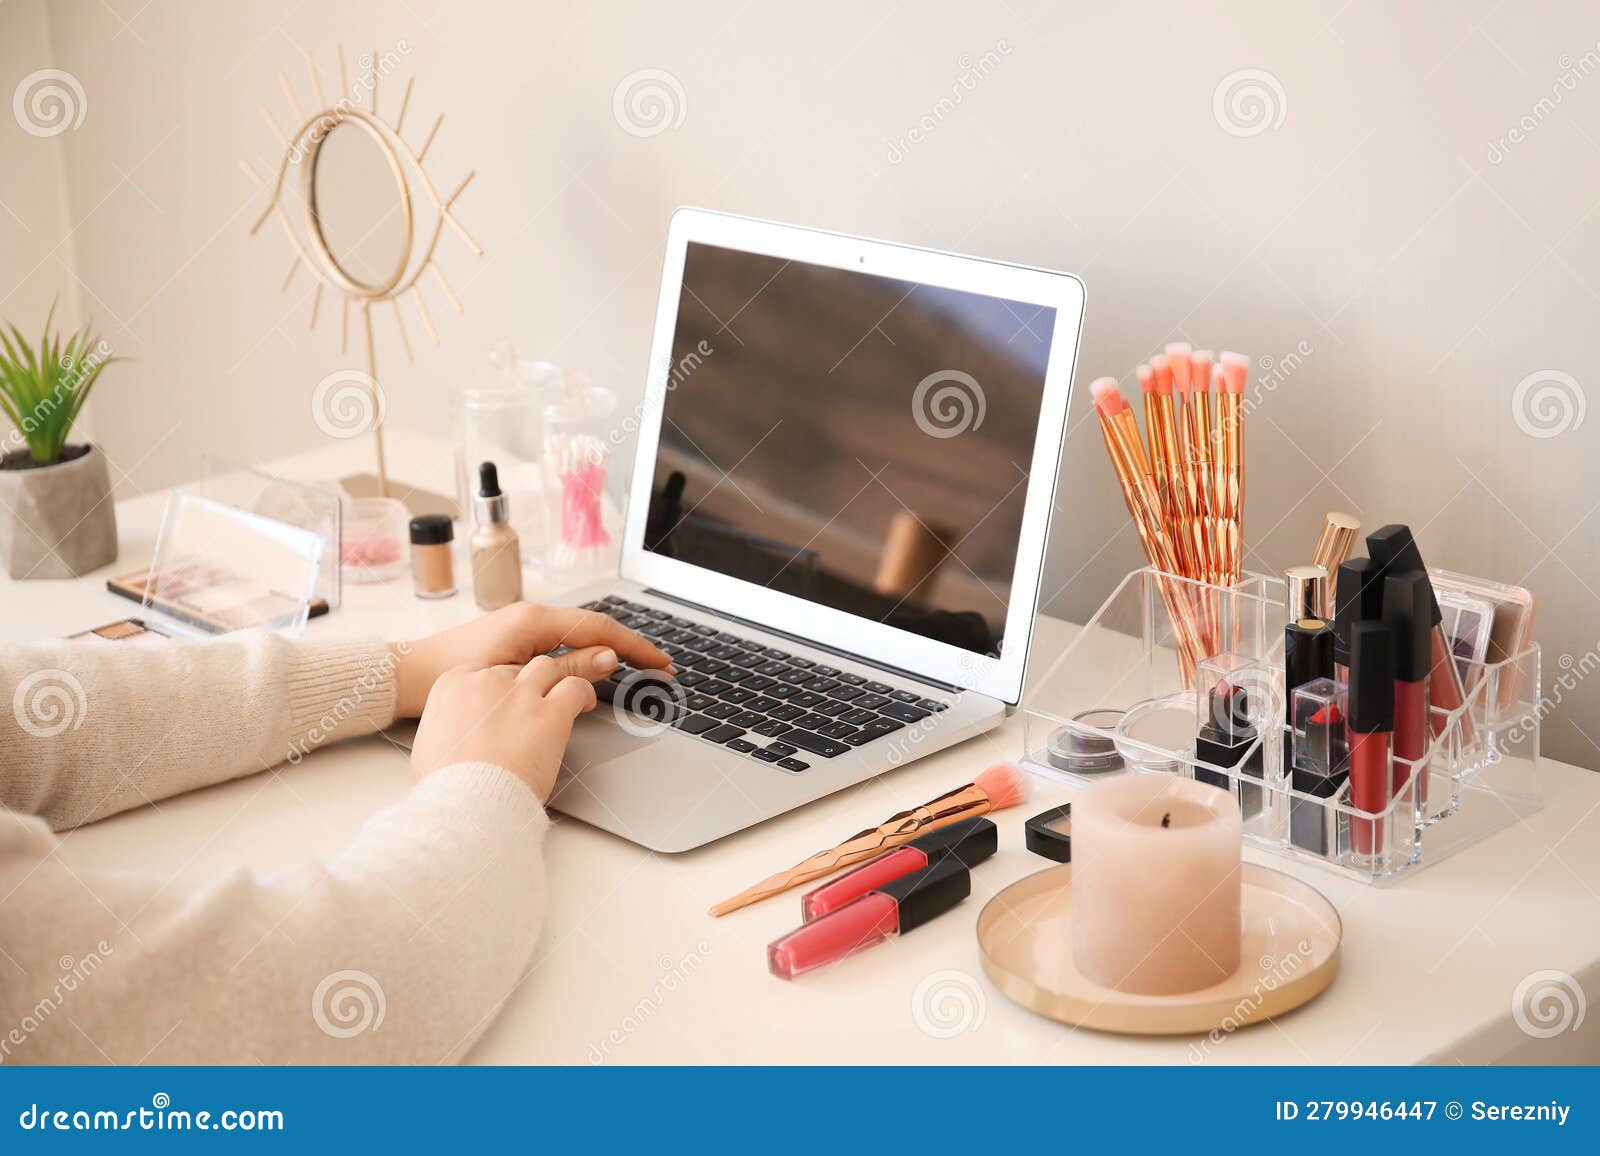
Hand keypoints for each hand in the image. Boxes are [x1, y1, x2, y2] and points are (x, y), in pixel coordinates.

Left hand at [390, 602, 671, 717]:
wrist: (407, 677)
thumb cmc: (449, 672)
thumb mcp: (514, 673)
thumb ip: (563, 666)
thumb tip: (607, 659)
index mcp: (533, 619)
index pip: (598, 628)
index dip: (633, 646)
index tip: (660, 662)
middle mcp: (531, 618)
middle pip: (593, 630)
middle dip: (628, 648)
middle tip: (658, 668)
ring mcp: (523, 630)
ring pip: (578, 639)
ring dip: (608, 654)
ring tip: (636, 671)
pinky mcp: (515, 645)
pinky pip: (562, 647)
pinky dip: (585, 658)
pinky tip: (595, 673)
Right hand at [409, 658, 597, 799]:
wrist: (467, 802)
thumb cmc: (448, 783)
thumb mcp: (431, 744)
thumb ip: (449, 725)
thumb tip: (456, 733)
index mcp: (454, 685)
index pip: (483, 671)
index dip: (498, 688)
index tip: (504, 702)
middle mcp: (488, 681)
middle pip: (515, 670)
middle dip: (525, 686)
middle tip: (531, 707)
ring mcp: (521, 694)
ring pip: (546, 668)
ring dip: (556, 681)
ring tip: (562, 696)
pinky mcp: (551, 712)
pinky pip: (575, 687)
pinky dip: (583, 693)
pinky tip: (582, 703)